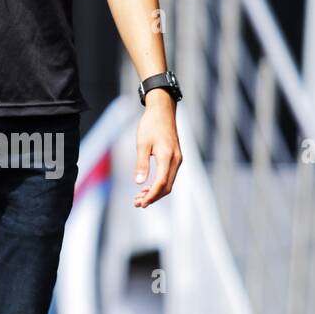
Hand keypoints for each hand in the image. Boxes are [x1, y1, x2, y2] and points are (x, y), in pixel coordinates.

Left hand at [133, 92, 181, 206]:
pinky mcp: (175, 157)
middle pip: (167, 187)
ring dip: (155, 192)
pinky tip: (146, 186)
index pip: (161, 183)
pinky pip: (169, 176)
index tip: (140, 203)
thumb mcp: (142, 144)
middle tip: (137, 203)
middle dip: (152, 197)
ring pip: (168, 183)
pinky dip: (159, 184)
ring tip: (139, 197)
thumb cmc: (151, 124)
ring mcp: (177, 159)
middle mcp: (176, 160)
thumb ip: (141, 164)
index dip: (151, 196)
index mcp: (168, 157)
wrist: (162, 110)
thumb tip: (139, 183)